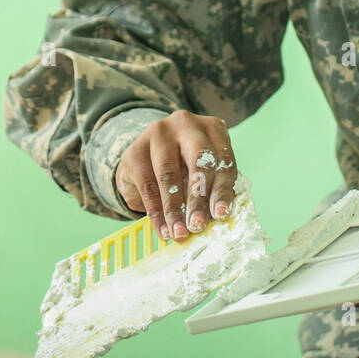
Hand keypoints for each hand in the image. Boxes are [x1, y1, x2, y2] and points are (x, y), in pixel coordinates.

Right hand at [115, 110, 236, 243]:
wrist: (145, 160)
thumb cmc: (184, 167)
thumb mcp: (203, 172)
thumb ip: (212, 188)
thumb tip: (218, 217)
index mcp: (212, 128)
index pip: (222, 159)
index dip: (223, 189)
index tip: (221, 214)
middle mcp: (186, 124)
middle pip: (197, 159)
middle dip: (199, 197)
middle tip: (198, 225)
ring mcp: (158, 133)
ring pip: (168, 173)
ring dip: (174, 208)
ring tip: (179, 233)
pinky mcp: (135, 150)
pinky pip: (147, 184)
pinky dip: (156, 211)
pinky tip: (163, 229)